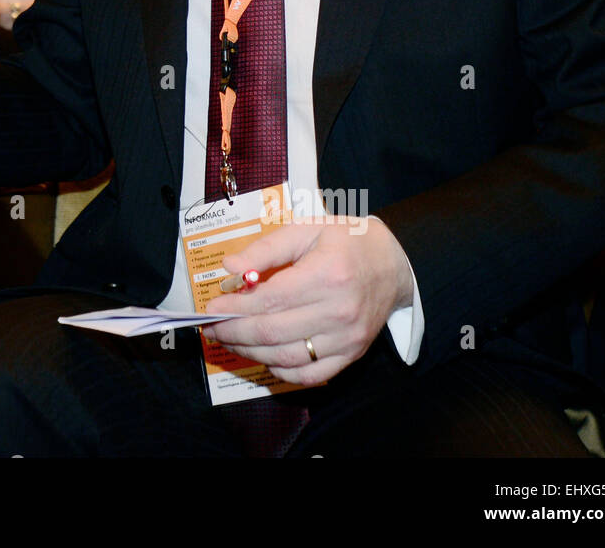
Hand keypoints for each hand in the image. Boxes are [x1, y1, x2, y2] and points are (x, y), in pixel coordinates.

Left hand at [203, 217, 413, 385]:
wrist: (393, 263)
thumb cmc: (346, 240)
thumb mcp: (306, 229)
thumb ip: (266, 249)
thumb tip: (229, 268)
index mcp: (328, 274)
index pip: (270, 300)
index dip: (235, 308)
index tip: (211, 308)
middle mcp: (340, 311)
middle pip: (273, 332)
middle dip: (234, 333)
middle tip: (211, 328)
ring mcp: (348, 338)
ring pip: (287, 358)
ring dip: (250, 353)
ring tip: (229, 340)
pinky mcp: (352, 354)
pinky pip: (309, 375)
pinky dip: (280, 371)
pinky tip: (262, 355)